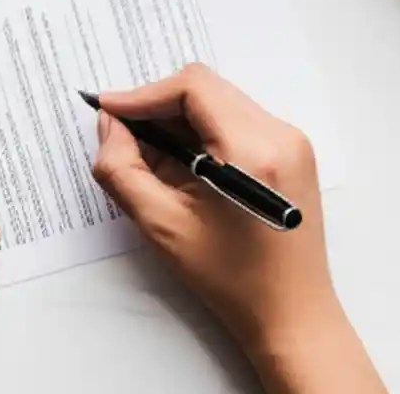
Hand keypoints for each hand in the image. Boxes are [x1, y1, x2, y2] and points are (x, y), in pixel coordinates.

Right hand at [92, 64, 383, 392]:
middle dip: (157, 106)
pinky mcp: (291, 153)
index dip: (142, 94)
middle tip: (122, 135)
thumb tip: (110, 124)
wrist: (290, 313)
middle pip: (205, 89)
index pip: (192, 87)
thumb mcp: (160, 224)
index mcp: (252, 150)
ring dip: (178, 119)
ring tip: (151, 155)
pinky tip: (182, 164)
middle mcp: (280, 134)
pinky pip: (235, 120)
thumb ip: (121, 167)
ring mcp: (292, 142)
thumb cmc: (228, 277)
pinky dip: (200, 130)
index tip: (107, 112)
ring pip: (219, 102)